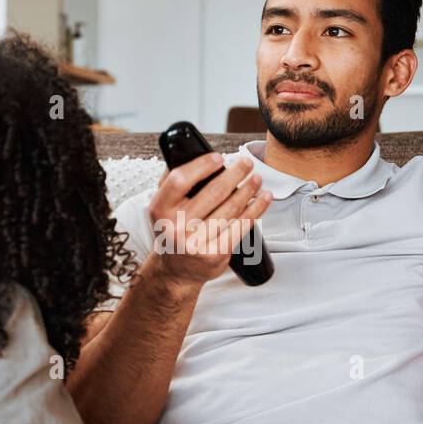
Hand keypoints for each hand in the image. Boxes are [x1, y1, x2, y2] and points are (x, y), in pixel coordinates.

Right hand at [147, 152, 271, 286]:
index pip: (180, 180)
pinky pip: (240, 227)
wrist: (176, 271)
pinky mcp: (215, 255)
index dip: (202, 166)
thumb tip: (191, 152)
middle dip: (235, 174)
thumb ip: (171, 181)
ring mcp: (195, 243)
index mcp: (160, 210)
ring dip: (248, 190)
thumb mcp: (162, 207)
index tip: (219, 158)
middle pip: (213, 193)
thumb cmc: (173, 230)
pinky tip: (263, 199)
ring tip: (257, 179)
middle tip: (247, 163)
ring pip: (230, 209)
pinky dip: (255, 210)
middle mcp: (175, 227)